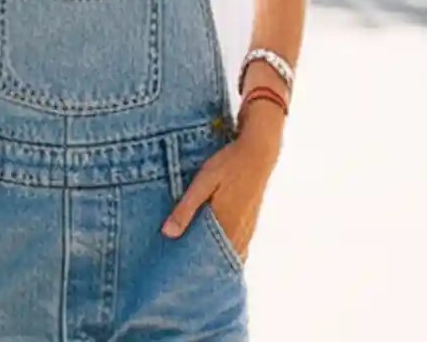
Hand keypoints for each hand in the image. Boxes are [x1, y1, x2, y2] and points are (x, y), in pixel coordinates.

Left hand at [160, 106, 283, 260]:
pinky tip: (217, 246)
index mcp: (227, 225)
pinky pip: (240, 242)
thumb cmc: (228, 164)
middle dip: (206, 266)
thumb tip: (168, 234)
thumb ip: (186, 208)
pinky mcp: (251, 218)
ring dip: (218, 257)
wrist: (259, 151)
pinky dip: (228, 248)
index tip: (182, 275)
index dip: (198, 268)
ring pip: (232, 251)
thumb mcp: (203, 183)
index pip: (211, 258)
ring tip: (198, 263)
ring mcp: (248, 225)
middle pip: (222, 258)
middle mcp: (240, 230)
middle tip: (186, 272)